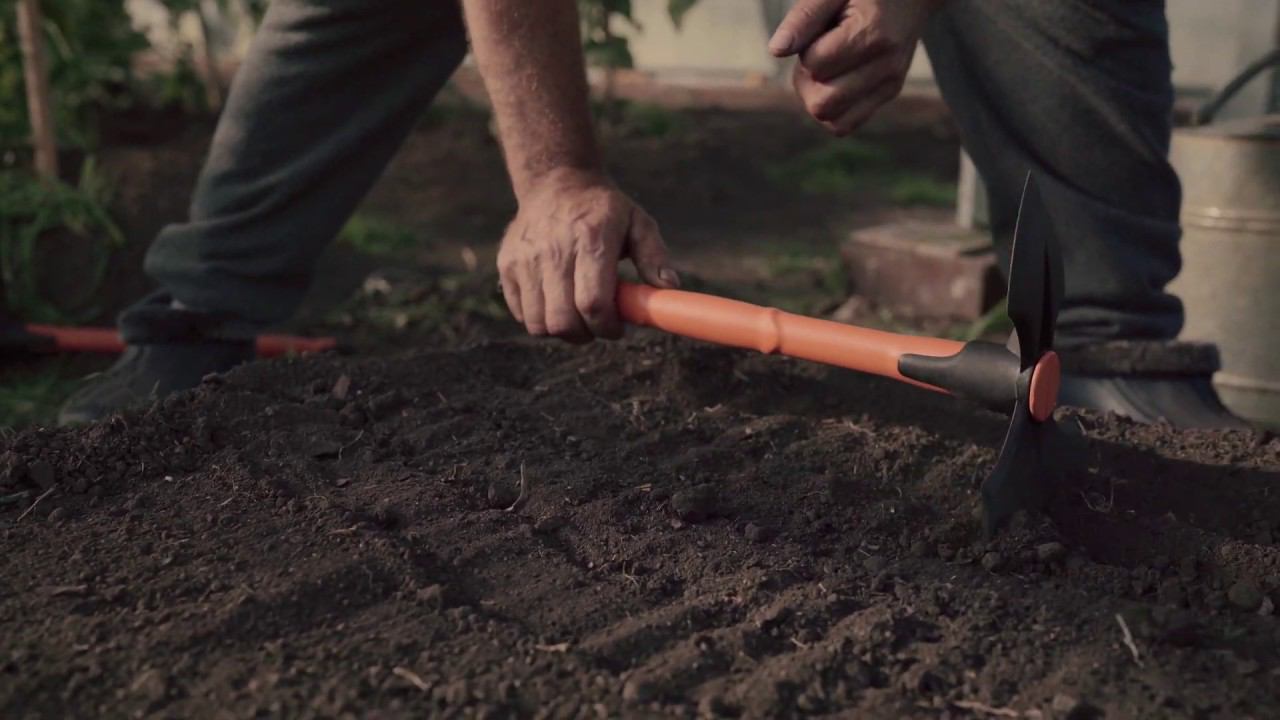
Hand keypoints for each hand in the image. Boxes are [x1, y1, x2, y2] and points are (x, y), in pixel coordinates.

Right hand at [497, 167, 679, 341]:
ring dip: (562, 331)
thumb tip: (668, 288)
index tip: (617, 327)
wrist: (556, 182)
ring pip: (538, 324)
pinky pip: (521, 314)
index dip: (607, 327)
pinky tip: (556, 302)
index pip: (593, 303)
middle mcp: (553, 248)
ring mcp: (525, 258)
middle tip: (597, 325)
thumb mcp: (638, 223)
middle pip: (563, 320)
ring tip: (577, 314)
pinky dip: (540, 319)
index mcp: (591, 237)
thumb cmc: (604, 209)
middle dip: (585, 335)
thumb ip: (654, 256)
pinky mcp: (506, 264)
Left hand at [769, 0, 940, 135]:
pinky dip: (831, 109)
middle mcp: (887, 66)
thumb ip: (804, 17)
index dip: (806, 50)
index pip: (816, 66)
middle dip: (807, 80)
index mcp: (872, 35)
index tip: (821, 32)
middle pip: (822, 103)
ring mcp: (890, 84)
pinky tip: (834, 82)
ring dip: (817, 95)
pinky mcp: (888, 94)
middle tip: (817, 53)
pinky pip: (844, 125)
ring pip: (831, 120)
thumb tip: (776, 50)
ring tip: (827, 67)